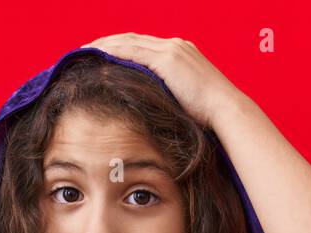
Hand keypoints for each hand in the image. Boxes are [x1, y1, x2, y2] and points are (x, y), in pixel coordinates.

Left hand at [78, 33, 245, 129]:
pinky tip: (98, 56)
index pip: (143, 45)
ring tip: (84, 52)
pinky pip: (133, 51)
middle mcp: (175, 46)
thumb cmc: (208, 116)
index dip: (120, 47)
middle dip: (107, 42)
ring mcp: (171, 50)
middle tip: (85, 50)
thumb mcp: (184, 100)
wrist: (225, 110)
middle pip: (132, 38)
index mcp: (180, 53)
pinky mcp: (168, 59)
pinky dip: (114, 51)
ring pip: (129, 41)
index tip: (101, 54)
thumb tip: (148, 109)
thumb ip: (167, 95)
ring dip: (105, 45)